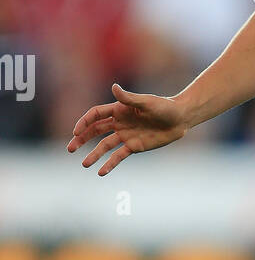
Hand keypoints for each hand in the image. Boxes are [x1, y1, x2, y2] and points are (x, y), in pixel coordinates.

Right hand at [67, 83, 188, 175]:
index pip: (96, 115)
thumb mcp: (147, 102)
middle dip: (82, 139)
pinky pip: (119, 156)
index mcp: (119, 109)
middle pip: (95, 131)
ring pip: (105, 146)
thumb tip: (114, 87)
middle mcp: (119, 122)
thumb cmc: (164, 107)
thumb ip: (129, 98)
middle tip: (70, 149)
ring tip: (84, 164)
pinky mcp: (134, 146)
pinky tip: (101, 172)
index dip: (84, 122)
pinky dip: (110, 164)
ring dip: (94, 154)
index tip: (76, 132)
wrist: (179, 119)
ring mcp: (126, 135)